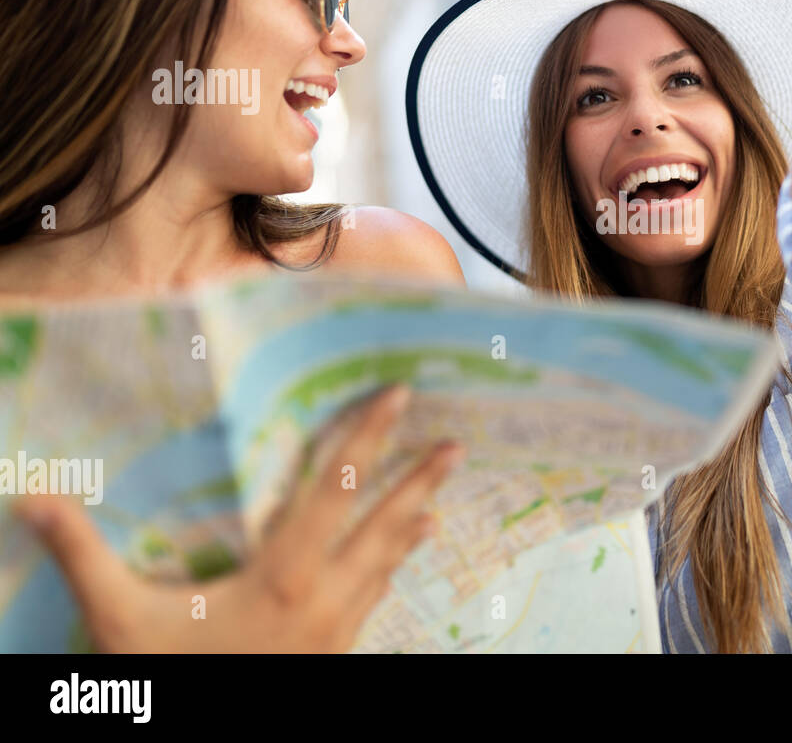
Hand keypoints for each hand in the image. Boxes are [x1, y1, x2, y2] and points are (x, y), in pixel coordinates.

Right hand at [11, 384, 464, 651]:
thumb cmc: (170, 684)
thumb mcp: (122, 622)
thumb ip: (84, 555)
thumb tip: (32, 497)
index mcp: (284, 577)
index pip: (334, 491)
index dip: (367, 439)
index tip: (397, 397)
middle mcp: (326, 599)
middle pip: (384, 526)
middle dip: (420, 481)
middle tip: (457, 446)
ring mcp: (337, 632)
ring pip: (385, 566)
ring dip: (411, 525)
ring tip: (438, 499)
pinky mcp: (336, 657)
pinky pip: (374, 601)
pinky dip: (391, 571)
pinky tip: (395, 564)